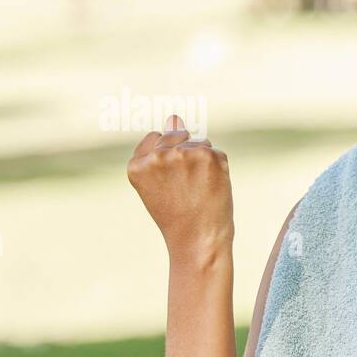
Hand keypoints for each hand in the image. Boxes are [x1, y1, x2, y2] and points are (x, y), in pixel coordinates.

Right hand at [127, 114, 233, 260]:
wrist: (198, 239)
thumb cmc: (178, 215)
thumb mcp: (159, 182)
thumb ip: (161, 149)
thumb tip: (175, 117)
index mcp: (137, 164)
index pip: (155, 138)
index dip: (168, 158)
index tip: (171, 180)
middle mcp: (157, 156)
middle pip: (178, 135)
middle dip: (186, 155)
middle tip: (187, 187)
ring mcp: (183, 154)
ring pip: (199, 142)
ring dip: (203, 161)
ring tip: (199, 188)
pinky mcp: (207, 155)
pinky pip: (216, 152)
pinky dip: (219, 167)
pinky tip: (212, 186)